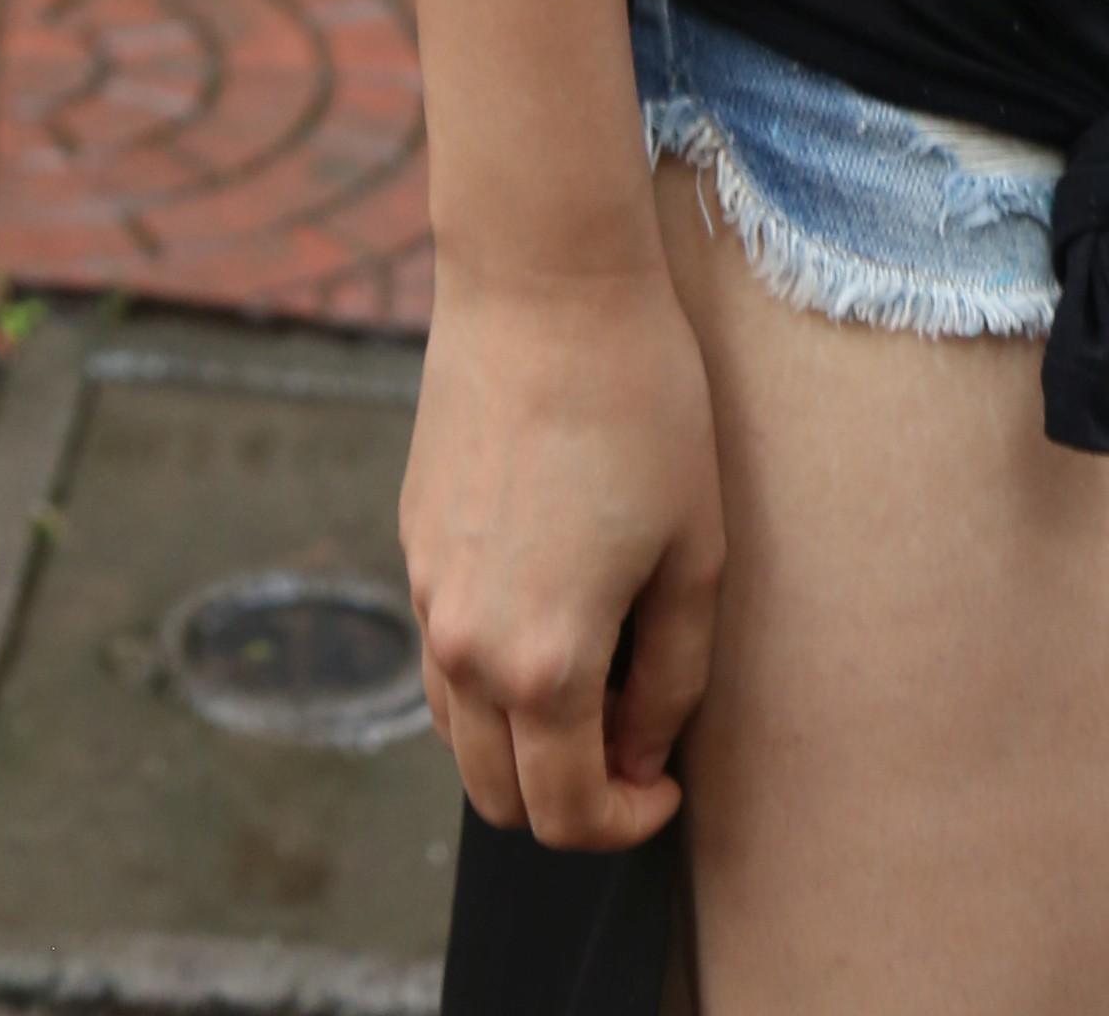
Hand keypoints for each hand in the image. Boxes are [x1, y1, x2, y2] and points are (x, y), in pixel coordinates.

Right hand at [402, 240, 724, 847]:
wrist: (542, 285)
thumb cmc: (641, 404)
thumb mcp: (695, 549)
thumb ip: (672, 676)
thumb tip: (641, 754)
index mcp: (542, 663)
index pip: (567, 814)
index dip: (624, 824)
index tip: (665, 786)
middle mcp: (464, 649)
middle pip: (499, 796)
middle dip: (570, 798)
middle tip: (636, 742)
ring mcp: (427, 598)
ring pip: (460, 735)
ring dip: (522, 742)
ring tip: (599, 673)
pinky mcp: (413, 548)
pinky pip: (442, 659)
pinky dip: (488, 680)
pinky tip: (551, 609)